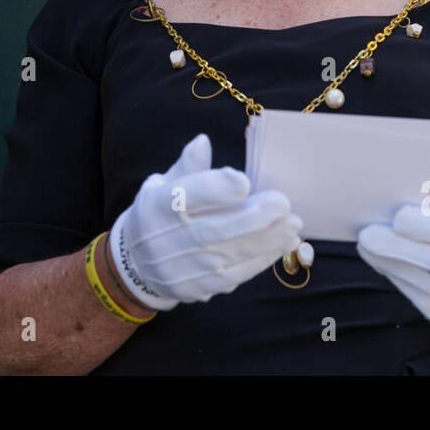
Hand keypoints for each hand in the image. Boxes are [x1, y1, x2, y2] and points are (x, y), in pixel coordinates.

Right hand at [108, 133, 303, 311]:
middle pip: (214, 230)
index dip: (216, 189)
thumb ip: (188, 166)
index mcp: (159, 205)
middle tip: (284, 204)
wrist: (135, 264)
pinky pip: (236, 274)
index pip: (187, 196)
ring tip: (293, 224)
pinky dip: (263, 259)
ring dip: (267, 239)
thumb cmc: (160, 213)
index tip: (244, 180)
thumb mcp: (164, 183)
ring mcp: (183, 267)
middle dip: (254, 217)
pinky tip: (283, 244)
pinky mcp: (198, 287)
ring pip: (231, 253)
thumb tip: (203, 141)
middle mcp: (168, 239)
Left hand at [357, 203, 429, 338]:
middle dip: (391, 247)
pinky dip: (398, 279)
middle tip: (365, 235)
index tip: (396, 217)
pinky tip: (387, 265)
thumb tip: (395, 211)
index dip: (419, 224)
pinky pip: (416, 298)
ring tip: (368, 247)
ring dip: (387, 264)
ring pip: (417, 282)